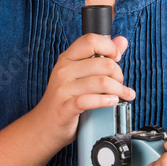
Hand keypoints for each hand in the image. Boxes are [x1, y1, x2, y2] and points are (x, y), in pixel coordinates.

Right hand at [31, 33, 132, 152]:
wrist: (44, 125)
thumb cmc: (65, 99)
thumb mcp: (80, 74)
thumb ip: (101, 56)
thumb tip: (122, 41)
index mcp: (67, 58)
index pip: (91, 40)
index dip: (109, 47)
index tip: (116, 58)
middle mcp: (64, 70)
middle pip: (103, 63)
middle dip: (119, 74)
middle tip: (120, 84)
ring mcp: (63, 89)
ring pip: (102, 82)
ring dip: (119, 90)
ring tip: (122, 95)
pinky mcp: (66, 107)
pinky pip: (90, 100)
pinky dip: (106, 101)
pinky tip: (112, 102)